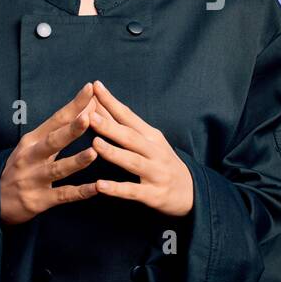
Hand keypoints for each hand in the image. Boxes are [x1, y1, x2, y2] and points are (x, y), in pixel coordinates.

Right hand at [0, 83, 101, 226]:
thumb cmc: (21, 167)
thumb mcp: (33, 146)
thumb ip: (60, 130)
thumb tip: (87, 108)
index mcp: (31, 141)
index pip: (55, 119)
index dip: (73, 105)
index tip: (90, 89)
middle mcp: (31, 157)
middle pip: (53, 141)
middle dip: (70, 130)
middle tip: (88, 117)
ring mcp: (34, 179)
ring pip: (58, 169)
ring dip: (76, 161)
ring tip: (94, 152)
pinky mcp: (39, 200)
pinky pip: (62, 195)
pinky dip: (80, 192)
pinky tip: (97, 188)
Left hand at [86, 79, 193, 217]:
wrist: (190, 192)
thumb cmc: (162, 162)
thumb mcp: (150, 142)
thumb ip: (127, 127)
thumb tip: (99, 106)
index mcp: (151, 136)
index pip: (129, 116)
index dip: (112, 102)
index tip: (94, 86)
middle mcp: (155, 151)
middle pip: (130, 137)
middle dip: (110, 126)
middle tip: (89, 115)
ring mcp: (155, 173)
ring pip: (132, 161)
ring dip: (113, 153)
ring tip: (95, 144)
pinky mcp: (153, 194)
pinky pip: (132, 191)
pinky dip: (116, 188)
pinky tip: (100, 185)